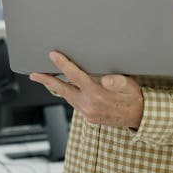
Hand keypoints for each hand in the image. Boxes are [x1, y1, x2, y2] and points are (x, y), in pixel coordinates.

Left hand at [29, 51, 143, 127]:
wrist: (139, 117)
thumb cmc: (133, 98)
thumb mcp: (129, 85)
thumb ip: (117, 81)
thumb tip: (106, 79)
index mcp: (97, 95)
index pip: (75, 76)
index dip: (62, 64)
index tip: (53, 55)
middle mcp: (88, 105)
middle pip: (62, 89)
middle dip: (46, 80)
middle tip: (34, 73)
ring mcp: (87, 113)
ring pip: (67, 97)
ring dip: (55, 87)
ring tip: (45, 78)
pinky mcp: (88, 117)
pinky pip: (73, 103)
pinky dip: (66, 94)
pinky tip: (64, 88)